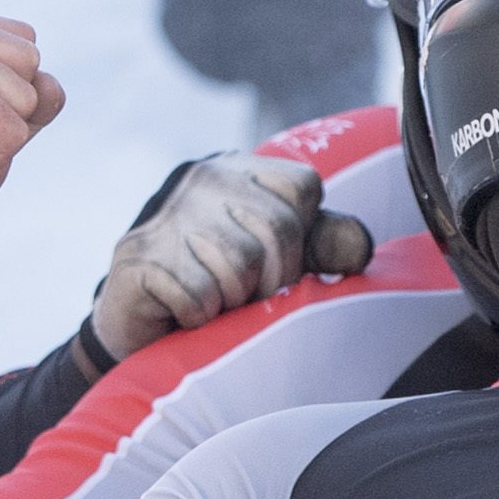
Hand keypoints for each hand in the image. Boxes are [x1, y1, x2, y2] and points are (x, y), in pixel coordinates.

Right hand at [87, 154, 375, 360]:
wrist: (143, 329)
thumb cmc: (223, 288)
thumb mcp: (284, 258)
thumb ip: (326, 244)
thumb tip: (361, 247)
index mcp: (239, 168)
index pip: (302, 187)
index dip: (302, 238)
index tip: (274, 263)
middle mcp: (201, 177)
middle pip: (277, 229)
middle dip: (272, 278)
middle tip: (243, 295)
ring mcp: (165, 213)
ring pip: (240, 264)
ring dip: (233, 301)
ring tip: (214, 301)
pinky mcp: (138, 255)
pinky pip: (200, 296)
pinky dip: (199, 318)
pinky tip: (183, 311)